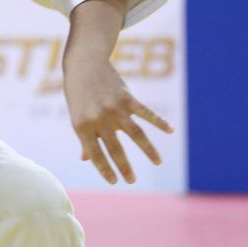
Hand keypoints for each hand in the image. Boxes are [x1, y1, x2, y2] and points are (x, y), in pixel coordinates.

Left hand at [64, 53, 172, 184]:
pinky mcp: (127, 98)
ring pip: (136, 134)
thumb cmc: (78, 94)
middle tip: (132, 181)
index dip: (104, 169)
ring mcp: (115, 108)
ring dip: (148, 150)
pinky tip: (170, 131)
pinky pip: (146, 113)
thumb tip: (85, 159)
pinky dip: (160, 122)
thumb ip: (84, 137)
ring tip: (158, 162)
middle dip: (124, 167)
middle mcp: (100, 119)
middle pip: (115, 148)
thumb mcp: (77, 116)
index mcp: (83, 126)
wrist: (84, 64)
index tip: (114, 182)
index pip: (95, 154)